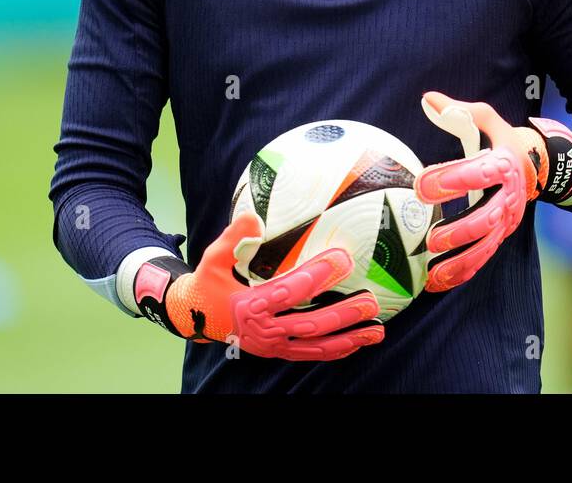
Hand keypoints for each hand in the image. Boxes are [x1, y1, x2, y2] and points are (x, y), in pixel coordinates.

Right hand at [133, 211, 385, 360]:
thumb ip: (233, 238)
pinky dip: (336, 351)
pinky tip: (358, 343)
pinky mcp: (279, 352)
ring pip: (316, 346)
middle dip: (342, 314)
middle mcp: (265, 330)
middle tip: (370, 301)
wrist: (195, 317)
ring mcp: (274, 345)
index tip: (342, 258)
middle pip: (310, 324)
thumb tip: (253, 216)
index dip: (317, 275)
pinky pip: (312, 354)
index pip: (289, 291)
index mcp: (250, 306)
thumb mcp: (213, 258)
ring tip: (376, 331)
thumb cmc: (209, 283)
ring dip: (348, 339)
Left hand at [416, 91, 571, 291]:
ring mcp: (506, 220)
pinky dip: (461, 273)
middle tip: (431, 237)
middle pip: (488, 219)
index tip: (423, 186)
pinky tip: (436, 281)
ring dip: (461, 259)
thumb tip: (428, 99)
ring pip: (487, 246)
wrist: (539, 166)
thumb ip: (460, 112)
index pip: (481, 173)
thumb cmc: (503, 141)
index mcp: (504, 165)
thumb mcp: (489, 120)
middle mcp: (509, 197)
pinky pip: (482, 259)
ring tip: (433, 266)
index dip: (452, 179)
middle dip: (460, 230)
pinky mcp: (500, 236)